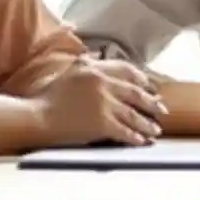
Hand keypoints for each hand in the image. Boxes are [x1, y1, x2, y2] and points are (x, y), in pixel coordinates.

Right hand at [34, 56, 167, 146]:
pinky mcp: (102, 124)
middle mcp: (103, 84)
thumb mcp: (69, 72)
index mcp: (95, 69)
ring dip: (147, 123)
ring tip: (156, 130)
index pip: (127, 70)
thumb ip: (86, 63)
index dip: (142, 79)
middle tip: (161, 110)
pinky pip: (125, 131)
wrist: (38, 117)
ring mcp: (104, 104)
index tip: (150, 87)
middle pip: (135, 93)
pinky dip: (135, 137)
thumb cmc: (49, 96)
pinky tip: (142, 142)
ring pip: (133, 114)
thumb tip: (97, 58)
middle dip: (151, 103)